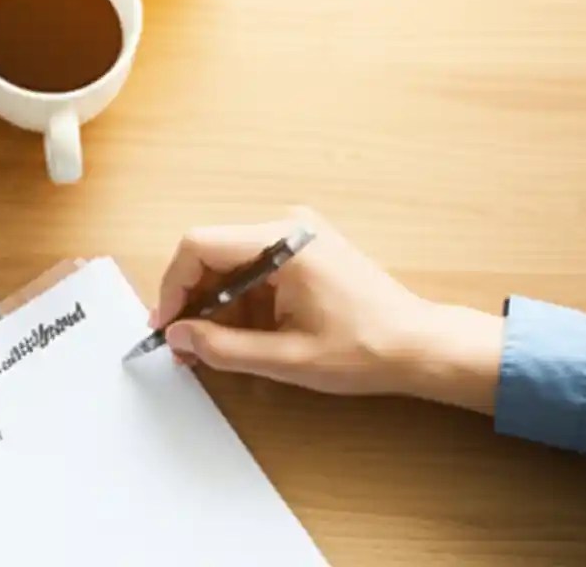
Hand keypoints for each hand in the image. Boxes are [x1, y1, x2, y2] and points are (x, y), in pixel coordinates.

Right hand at [154, 208, 502, 413]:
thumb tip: (177, 335)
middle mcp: (288, 226)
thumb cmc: (366, 350)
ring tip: (215, 348)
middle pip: (212, 253)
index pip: (199, 246)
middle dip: (193, 300)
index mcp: (284, 243)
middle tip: (185, 343)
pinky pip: (254, 268)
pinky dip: (241, 301)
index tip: (166, 324)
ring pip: (230, 263)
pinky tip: (244, 336)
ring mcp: (298, 235)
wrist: (420, 346)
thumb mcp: (286, 358)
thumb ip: (222, 347)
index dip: (172, 286)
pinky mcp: (305, 250)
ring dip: (216, 305)